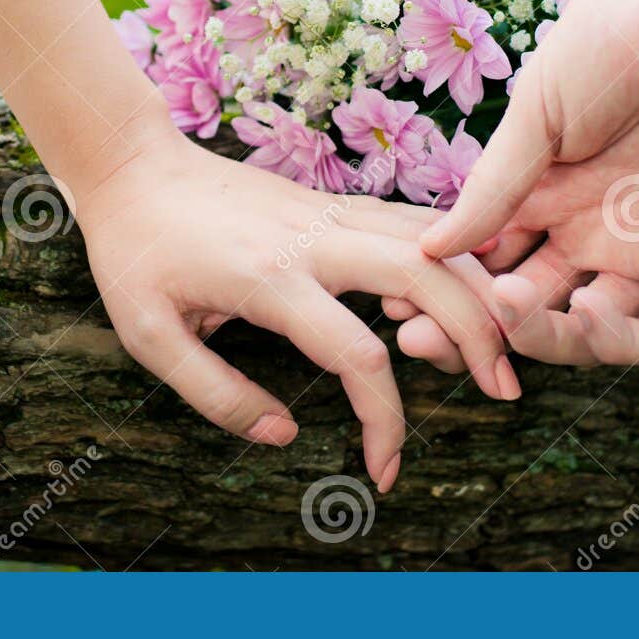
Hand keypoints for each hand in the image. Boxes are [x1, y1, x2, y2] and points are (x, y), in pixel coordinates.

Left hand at [75, 115, 516, 492]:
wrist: (132, 166)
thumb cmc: (136, 253)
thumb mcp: (152, 337)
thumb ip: (217, 394)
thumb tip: (284, 437)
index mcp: (270, 279)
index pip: (357, 357)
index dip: (385, 423)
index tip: (384, 471)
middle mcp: (313, 238)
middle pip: (425, 277)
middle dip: (479, 334)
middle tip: (506, 389)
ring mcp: (327, 213)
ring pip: (429, 239)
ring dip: (475, 287)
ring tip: (501, 342)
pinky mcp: (330, 203)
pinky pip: (407, 223)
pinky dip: (448, 253)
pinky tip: (464, 288)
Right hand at [406, 0, 638, 366]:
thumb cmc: (622, 37)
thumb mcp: (537, 114)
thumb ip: (493, 188)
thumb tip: (429, 248)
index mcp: (550, 189)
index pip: (491, 259)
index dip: (449, 287)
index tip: (397, 300)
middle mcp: (594, 227)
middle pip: (531, 302)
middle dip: (476, 325)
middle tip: (422, 335)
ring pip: (590, 330)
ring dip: (542, 337)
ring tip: (502, 309)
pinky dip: (616, 342)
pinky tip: (579, 318)